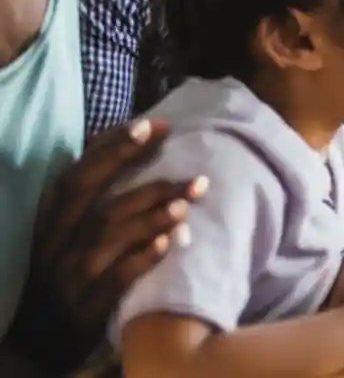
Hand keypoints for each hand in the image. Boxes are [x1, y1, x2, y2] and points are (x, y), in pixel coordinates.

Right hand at [12, 119, 206, 369]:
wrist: (44, 332)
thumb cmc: (68, 265)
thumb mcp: (71, 228)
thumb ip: (96, 192)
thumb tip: (136, 142)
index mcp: (53, 216)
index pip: (80, 172)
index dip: (114, 145)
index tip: (153, 124)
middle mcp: (56, 240)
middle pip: (92, 196)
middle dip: (134, 168)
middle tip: (178, 150)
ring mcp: (69, 272)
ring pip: (106, 235)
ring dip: (149, 215)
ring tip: (187, 202)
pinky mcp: (86, 304)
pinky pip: (116, 278)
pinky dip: (144, 258)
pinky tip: (173, 242)